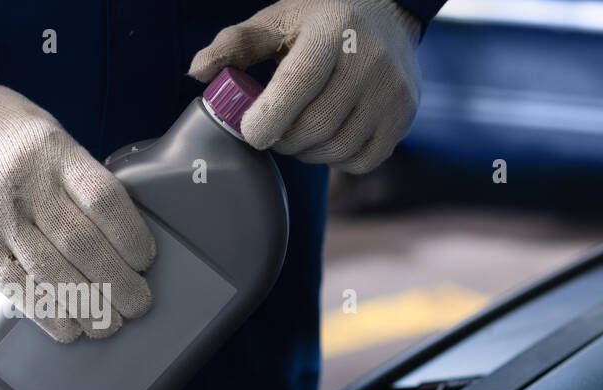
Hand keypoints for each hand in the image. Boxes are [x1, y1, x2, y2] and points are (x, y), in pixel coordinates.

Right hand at [0, 86, 156, 341]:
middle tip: (138, 305)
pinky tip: (71, 329)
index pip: (104, 201)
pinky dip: (48, 314)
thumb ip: (84, 184)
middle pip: (82, 244)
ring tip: (110, 324)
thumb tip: (126, 243)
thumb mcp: (55, 140)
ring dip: (88, 307)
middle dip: (118, 284)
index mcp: (56, 153)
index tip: (146, 261)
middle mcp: (27, 185)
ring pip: (50, 272)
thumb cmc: (14, 137)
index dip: (132, 239)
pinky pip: (15, 286)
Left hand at [189, 0, 420, 173]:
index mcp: (333, 29)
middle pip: (318, 125)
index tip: (251, 133)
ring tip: (298, 137)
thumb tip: (198, 73)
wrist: (388, 13)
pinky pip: (364, 160)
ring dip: (309, 154)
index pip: (300, 84)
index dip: (271, 117)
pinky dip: (338, 161)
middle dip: (285, 140)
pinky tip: (328, 141)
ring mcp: (393, 91)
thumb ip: (236, 44)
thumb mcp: (278, 19)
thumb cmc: (322, 19)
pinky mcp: (404, 116)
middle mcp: (370, 60)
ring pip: (340, 148)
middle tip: (272, 134)